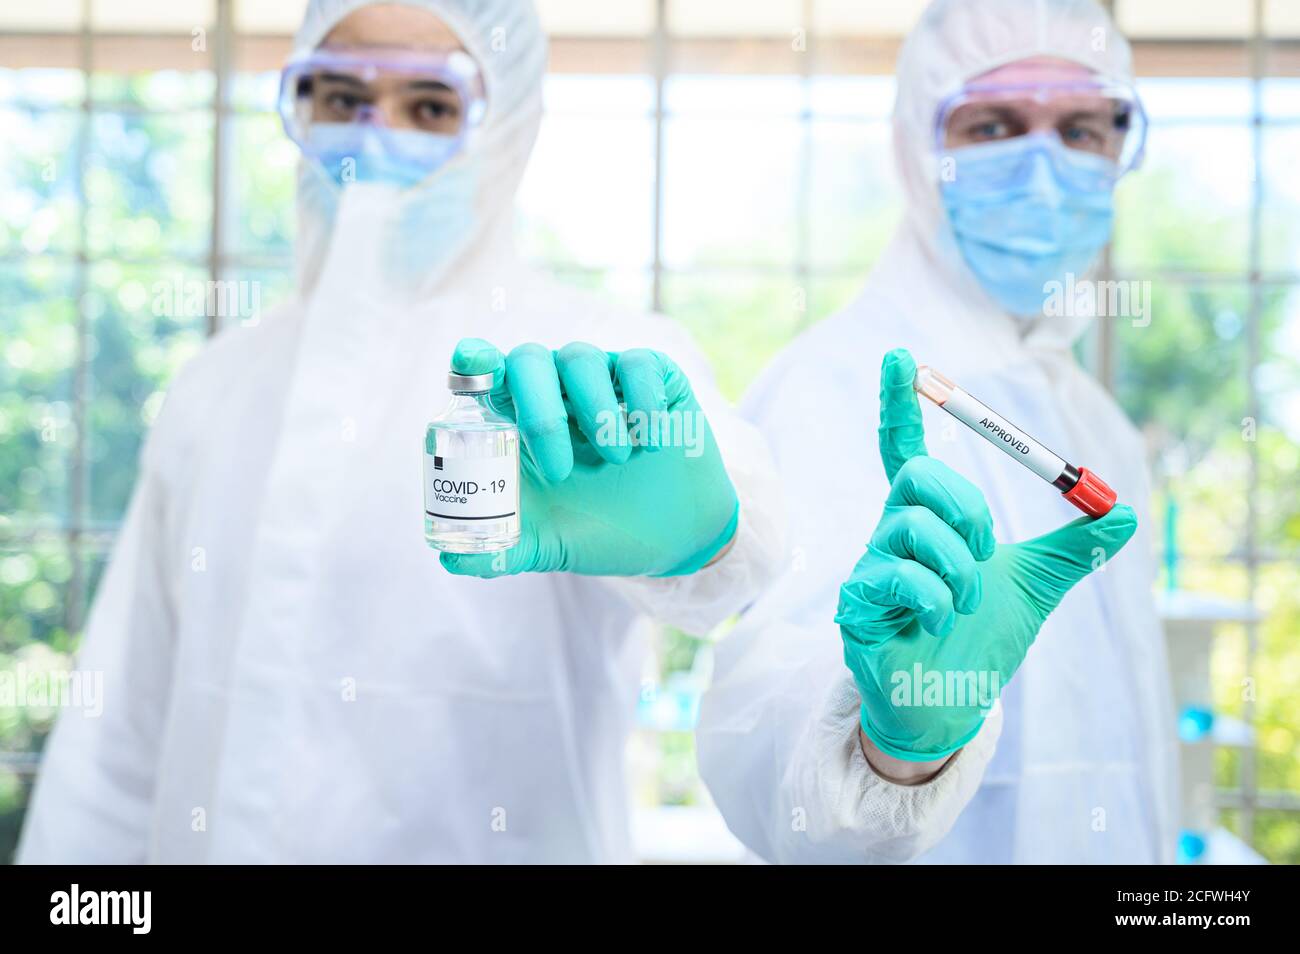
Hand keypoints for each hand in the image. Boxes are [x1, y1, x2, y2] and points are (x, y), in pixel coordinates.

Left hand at [439, 338, 738, 577]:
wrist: (674, 538)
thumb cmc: (600, 529)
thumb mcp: (547, 545)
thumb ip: (502, 550)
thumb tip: (450, 558)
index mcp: (519, 420)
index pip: (487, 372)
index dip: (475, 360)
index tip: (472, 365)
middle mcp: (557, 391)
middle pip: (529, 360)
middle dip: (539, 411)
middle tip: (559, 470)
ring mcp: (604, 381)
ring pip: (581, 357)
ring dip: (594, 410)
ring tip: (615, 460)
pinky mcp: (653, 379)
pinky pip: (637, 363)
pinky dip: (640, 400)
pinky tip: (648, 441)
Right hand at [835, 349, 1136, 761]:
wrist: (952, 701)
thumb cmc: (980, 638)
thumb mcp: (1037, 586)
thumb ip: (1075, 549)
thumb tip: (1127, 512)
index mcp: (926, 518)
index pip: (904, 449)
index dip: (900, 403)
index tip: (901, 358)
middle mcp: (891, 533)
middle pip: (916, 477)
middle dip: (966, 507)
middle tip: (987, 548)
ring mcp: (870, 567)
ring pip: (913, 527)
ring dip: (961, 567)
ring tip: (969, 603)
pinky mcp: (857, 604)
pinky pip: (900, 576)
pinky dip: (938, 598)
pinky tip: (941, 622)